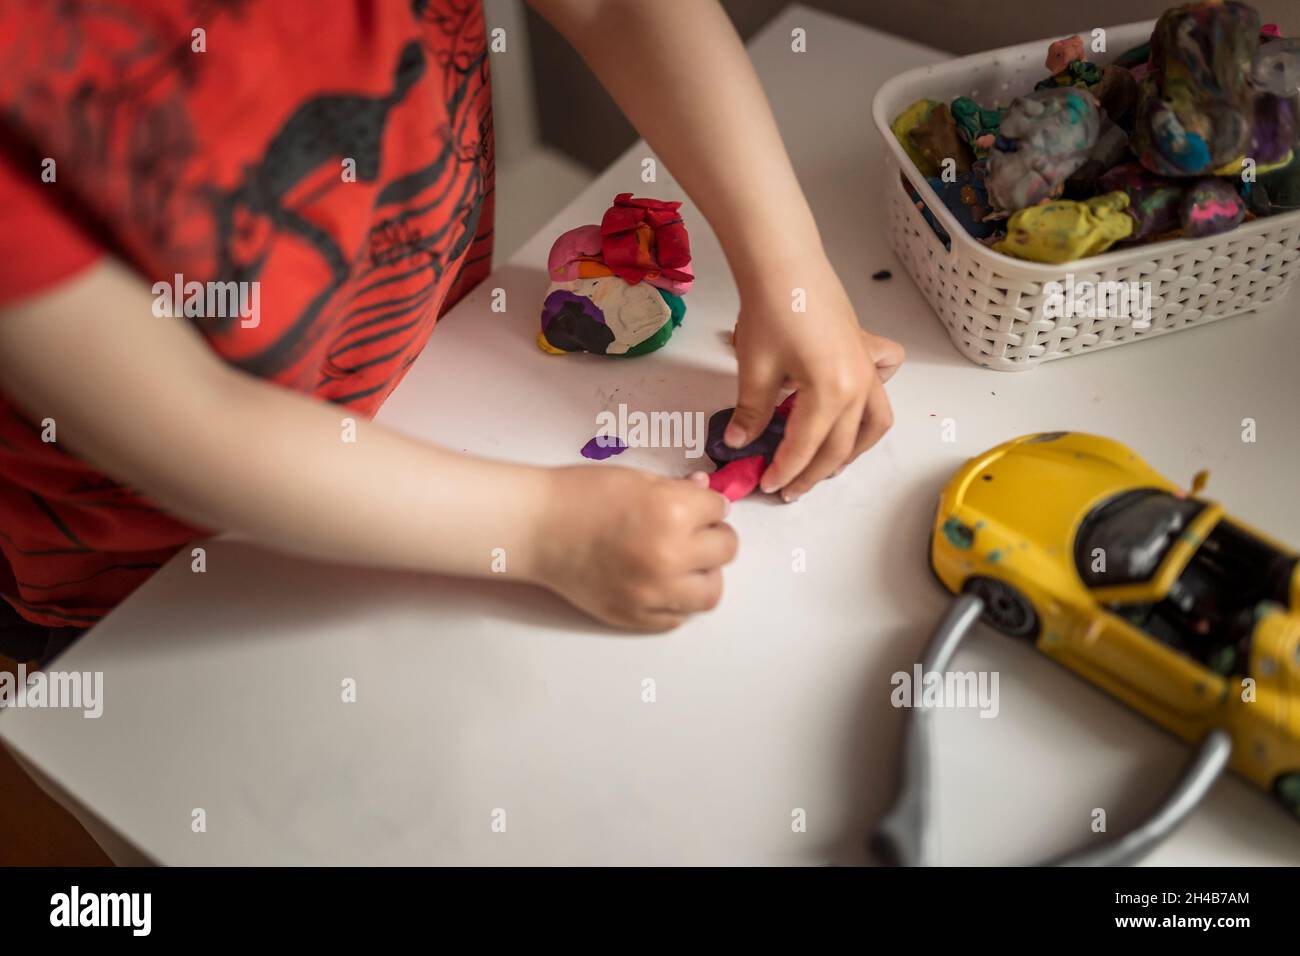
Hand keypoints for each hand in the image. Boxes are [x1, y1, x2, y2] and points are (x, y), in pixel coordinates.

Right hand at [529, 468, 735, 631]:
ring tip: (684, 562)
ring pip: (710, 592)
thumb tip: (710, 497)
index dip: (709, 505)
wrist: (537, 527)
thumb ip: (680, 491)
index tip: (697, 505)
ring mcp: (654, 592)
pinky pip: (677, 617)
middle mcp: (670, 556)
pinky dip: (676, 600)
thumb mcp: (638, 479)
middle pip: (726, 550)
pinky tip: (660, 582)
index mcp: (673, 512)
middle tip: (694, 531)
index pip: (721, 511)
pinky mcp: (636, 616)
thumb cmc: (581, 495)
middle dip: (712, 536)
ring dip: (704, 574)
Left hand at [727, 254, 903, 501]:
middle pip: (841, 445)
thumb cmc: (771, 309)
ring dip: (854, 450)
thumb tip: (739, 441)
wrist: (784, 262)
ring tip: (829, 464)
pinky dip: (875, 399)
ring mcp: (868, 368)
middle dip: (815, 472)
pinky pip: (884, 381)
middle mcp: (859, 386)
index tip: (767, 485)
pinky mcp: (867, 350)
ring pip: (874, 423)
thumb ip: (751, 412)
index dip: (785, 471)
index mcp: (831, 394)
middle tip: (789, 487)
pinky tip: (855, 403)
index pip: (806, 448)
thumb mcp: (755, 368)